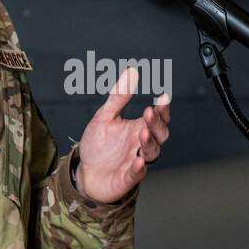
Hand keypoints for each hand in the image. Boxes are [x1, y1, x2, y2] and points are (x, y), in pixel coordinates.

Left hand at [75, 65, 171, 202]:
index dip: (162, 109)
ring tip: (142, 132)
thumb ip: (119, 96)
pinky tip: (138, 160)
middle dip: (157, 123)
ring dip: (149, 142)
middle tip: (149, 113)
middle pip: (160, 134)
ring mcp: (136, 161)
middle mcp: (141, 144)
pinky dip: (139, 167)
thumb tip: (132, 71)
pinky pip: (137, 173)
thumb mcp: (105, 116)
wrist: (85, 174)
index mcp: (138, 128)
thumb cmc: (98, 146)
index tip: (163, 97)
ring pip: (152, 152)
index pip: (157, 117)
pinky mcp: (128, 178)